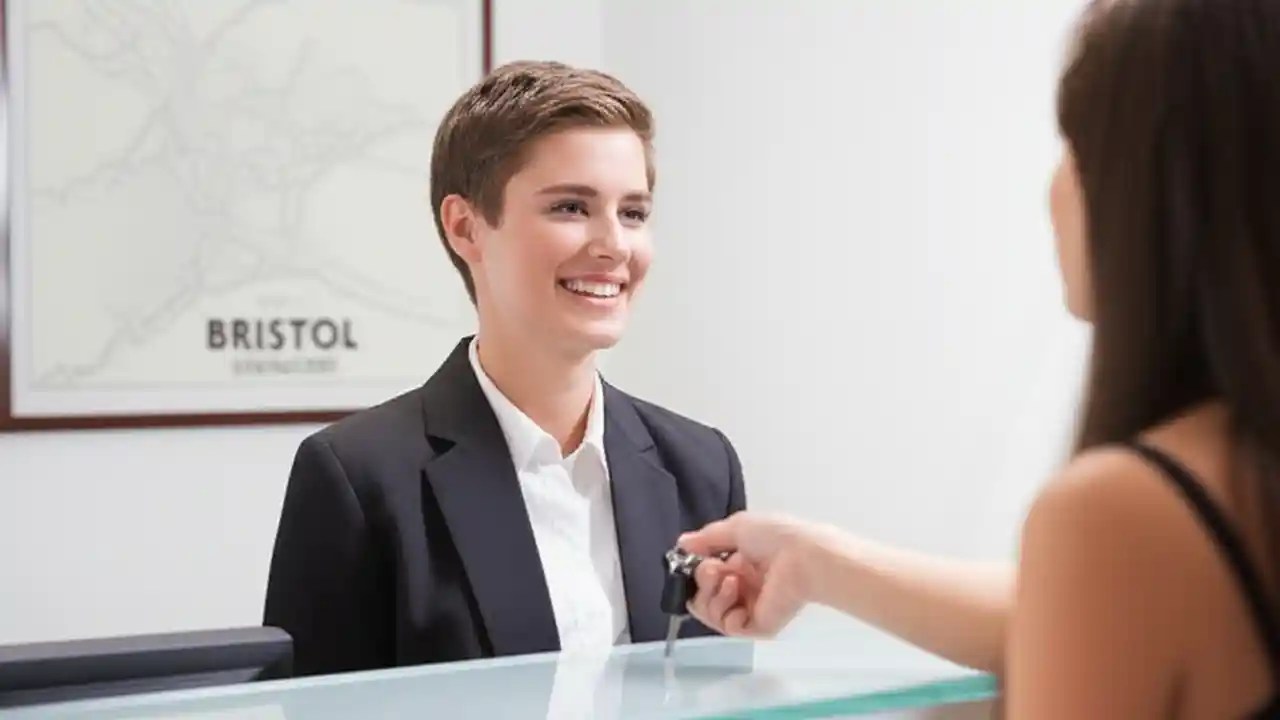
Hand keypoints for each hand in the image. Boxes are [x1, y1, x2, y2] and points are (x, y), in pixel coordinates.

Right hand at [678, 511, 828, 638]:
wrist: (802, 556)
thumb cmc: (774, 536)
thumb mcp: (735, 528)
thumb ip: (706, 538)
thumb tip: (682, 544)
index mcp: (741, 564)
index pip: (707, 576)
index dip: (697, 570)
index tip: (696, 559)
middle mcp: (744, 588)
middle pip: (704, 597)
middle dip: (701, 582)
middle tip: (711, 570)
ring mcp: (751, 608)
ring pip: (712, 613)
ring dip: (712, 595)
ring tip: (729, 579)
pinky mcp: (758, 626)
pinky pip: (729, 627)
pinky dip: (725, 609)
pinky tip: (736, 591)